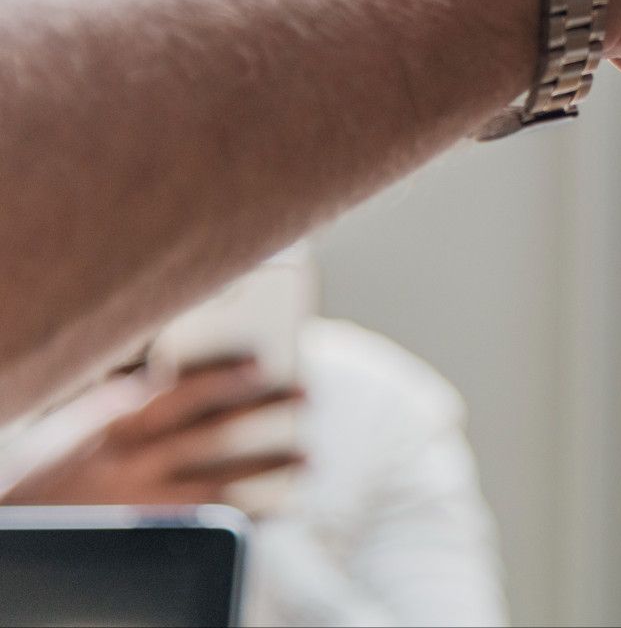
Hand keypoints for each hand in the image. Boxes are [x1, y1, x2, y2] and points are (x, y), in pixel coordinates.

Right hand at [0, 358, 303, 506]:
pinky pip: (209, 528)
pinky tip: (282, 510)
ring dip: (269, 468)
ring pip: (219, 485)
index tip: (264, 362)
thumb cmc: (47, 474)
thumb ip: (120, 402)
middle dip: (262, 413)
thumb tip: (169, 374)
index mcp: (109, 428)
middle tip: (308, 394)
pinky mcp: (150, 539)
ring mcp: (139, 506)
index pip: (174, 394)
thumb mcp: (74, 429)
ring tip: (310, 458)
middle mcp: (128, 466)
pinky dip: (250, 518)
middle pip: (209, 434)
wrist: (17, 535)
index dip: (222, 377)